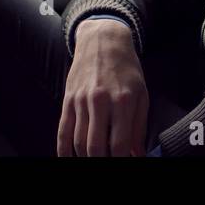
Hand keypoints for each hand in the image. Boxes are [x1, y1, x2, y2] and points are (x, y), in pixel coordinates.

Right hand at [57, 18, 148, 156]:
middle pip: (96, 147)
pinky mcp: (68, 99)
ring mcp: (81, 101)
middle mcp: (101, 101)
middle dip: (101, 162)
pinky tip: (69, 158)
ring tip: (93, 160)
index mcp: (123, 101)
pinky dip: (64, 150)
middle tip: (107, 164)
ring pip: (79, 142)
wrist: (103, 40)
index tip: (123, 164)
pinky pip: (63, 130)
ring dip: (85, 158)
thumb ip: (139, 126)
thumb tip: (137, 154)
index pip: (119, 144)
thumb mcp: (141, 93)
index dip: (121, 161)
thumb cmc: (126, 68)